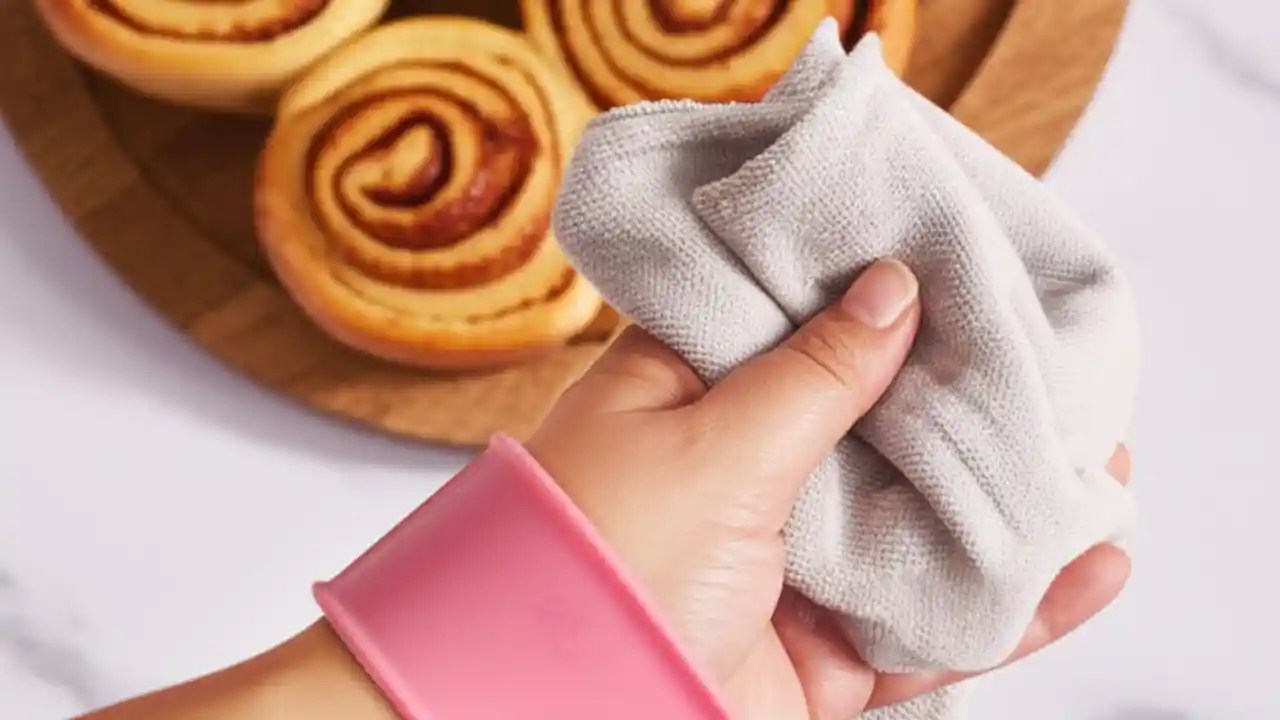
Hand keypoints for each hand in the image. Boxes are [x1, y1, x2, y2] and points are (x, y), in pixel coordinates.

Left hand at [529, 259, 1132, 718]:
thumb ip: (815, 374)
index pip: (789, 320)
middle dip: (955, 397)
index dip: (866, 290)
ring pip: (913, 524)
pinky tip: (1087, 568)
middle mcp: (738, 472)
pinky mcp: (822, 652)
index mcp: (684, 397)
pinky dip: (1010, 605)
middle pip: (870, 424)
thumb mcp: (713, 446)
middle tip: (1048, 351)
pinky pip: (929, 627)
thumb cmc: (598, 567)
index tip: (949, 255)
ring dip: (1003, 499)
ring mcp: (786, 565)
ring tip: (1098, 453)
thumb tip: (892, 288)